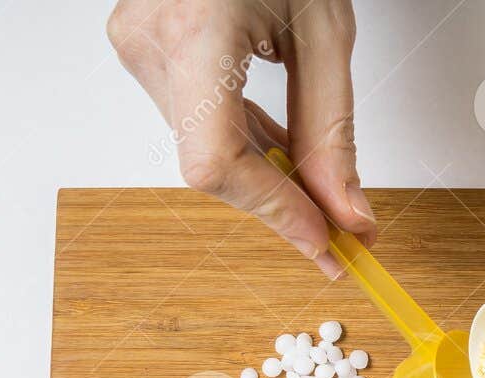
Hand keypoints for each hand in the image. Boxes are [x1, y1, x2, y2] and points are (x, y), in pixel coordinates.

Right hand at [108, 0, 373, 277]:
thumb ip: (334, 131)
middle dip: (280, 203)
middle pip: (213, 166)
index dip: (274, 211)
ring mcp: (135, 43)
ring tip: (320, 188)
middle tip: (340, 234)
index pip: (217, 162)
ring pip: (203, 150)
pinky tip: (281, 147)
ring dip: (264, 175)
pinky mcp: (139, 46)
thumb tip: (349, 215)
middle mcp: (149, 40)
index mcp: (194, 28)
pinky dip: (244, 142)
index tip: (326, 242)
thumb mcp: (326, 32)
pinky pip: (194, 120)